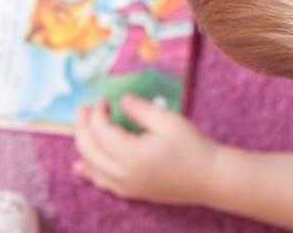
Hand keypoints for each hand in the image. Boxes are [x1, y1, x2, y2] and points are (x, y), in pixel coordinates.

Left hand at [72, 94, 218, 204]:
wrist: (210, 177)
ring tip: (83, 128)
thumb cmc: (193, 147)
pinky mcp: (133, 192)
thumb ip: (142, 110)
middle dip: (84, 127)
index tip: (105, 99)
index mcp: (132, 155)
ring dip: (84, 147)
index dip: (98, 113)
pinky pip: (103, 183)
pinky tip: (82, 166)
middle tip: (87, 109)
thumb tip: (122, 100)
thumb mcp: (169, 121)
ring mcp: (127, 186)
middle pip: (89, 150)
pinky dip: (90, 172)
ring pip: (92, 168)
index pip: (101, 132)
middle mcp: (124, 174)